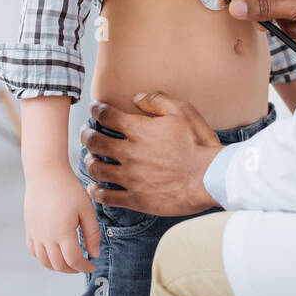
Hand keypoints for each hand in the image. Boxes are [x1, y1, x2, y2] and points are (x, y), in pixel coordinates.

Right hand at [23, 166, 99, 272]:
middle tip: (83, 264)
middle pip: (58, 265)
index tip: (93, 265)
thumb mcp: (86, 209)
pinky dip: (44, 258)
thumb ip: (92, 234)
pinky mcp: (29, 229)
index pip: (73, 260)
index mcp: (62, 232)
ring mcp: (35, 233)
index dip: (84, 267)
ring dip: (58, 267)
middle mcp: (46, 236)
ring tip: (70, 261)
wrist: (46, 173)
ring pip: (44, 262)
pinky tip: (55, 253)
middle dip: (73, 269)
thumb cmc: (69, 188)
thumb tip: (95, 254)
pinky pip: (34, 252)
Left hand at [80, 93, 225, 216]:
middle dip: (86, 134)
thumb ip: (157, 100)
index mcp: (138, 130)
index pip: (107, 116)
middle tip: (86, 132)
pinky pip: (108, 197)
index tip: (94, 109)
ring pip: (97, 169)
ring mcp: (130, 177)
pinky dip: (97, 192)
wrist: (209, 177)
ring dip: (89, 161)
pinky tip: (95, 188)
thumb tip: (137, 97)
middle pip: (95, 142)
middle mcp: (129, 153)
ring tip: (90, 159)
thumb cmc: (199, 143)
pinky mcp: (136, 198)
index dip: (97, 110)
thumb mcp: (183, 111)